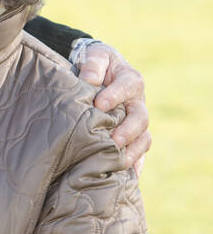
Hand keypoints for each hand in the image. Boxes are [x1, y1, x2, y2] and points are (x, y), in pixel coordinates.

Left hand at [76, 43, 150, 175]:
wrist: (98, 74)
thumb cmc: (96, 64)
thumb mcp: (94, 56)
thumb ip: (93, 64)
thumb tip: (88, 79)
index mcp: (130, 80)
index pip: (128, 87)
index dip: (115, 96)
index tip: (99, 104)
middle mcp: (138, 103)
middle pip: (141, 118)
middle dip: (128, 130)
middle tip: (114, 139)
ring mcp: (137, 122)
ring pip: (143, 139)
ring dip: (133, 151)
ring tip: (118, 162)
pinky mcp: (132, 137)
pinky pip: (139, 153)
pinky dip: (136, 165)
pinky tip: (128, 178)